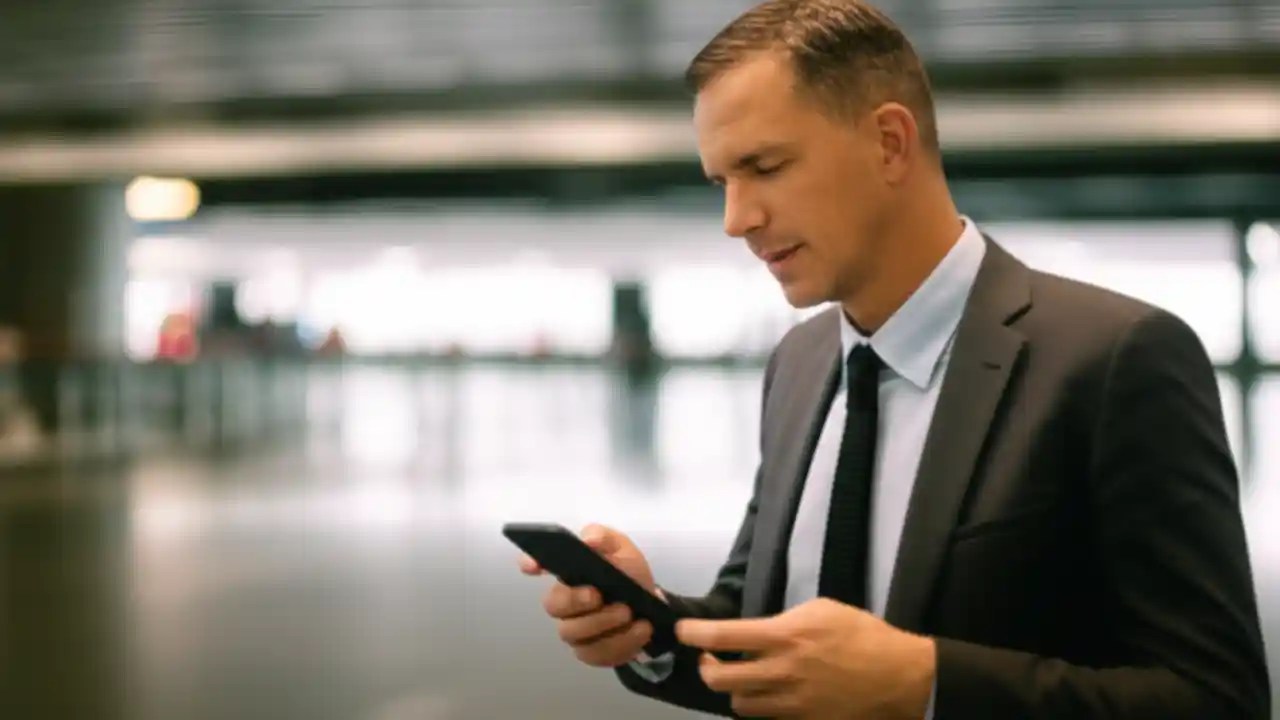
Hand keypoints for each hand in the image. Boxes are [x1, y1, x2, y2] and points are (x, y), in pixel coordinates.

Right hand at [518, 523, 661, 667]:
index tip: (532, 565)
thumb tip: (589, 540)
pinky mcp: (591, 652)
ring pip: (574, 633)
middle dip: (573, 601)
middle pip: (553, 605)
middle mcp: (564, 603)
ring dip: (603, 623)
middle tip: (597, 594)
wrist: (650, 605)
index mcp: (567, 572)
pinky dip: (622, 641)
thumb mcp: (622, 549)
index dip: (530, 563)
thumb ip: (605, 538)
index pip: (536, 565)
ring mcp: (575, 631)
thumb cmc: (627, 573)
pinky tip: (640, 629)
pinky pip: (598, 653)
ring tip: (628, 612)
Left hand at [676, 598, 935, 718]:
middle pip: (720, 680)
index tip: (682, 631)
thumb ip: (784, 621)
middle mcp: (782, 673)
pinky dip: (763, 708)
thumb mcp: (821, 610)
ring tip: (743, 678)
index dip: (693, 633)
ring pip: (740, 705)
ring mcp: (792, 704)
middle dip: (706, 668)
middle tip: (709, 659)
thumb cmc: (863, 635)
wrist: (899, 677)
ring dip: (735, 691)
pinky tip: (770, 695)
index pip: (723, 636)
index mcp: (784, 637)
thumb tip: (759, 631)